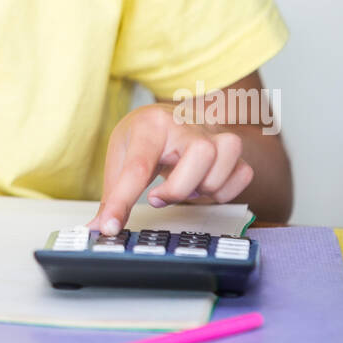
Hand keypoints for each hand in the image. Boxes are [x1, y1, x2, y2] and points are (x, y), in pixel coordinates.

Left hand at [85, 104, 253, 235]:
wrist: (167, 115)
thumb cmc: (143, 136)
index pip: (138, 167)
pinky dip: (226, 189)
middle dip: (181, 188)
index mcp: (150, 125)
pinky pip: (243, 172)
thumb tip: (99, 228)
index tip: (111, 226)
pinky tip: (203, 187)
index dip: (123, 202)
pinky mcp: (231, 148)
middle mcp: (185, 124)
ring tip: (184, 187)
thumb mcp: (120, 157)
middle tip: (158, 197)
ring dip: (204, 186)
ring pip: (225, 159)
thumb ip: (113, 196)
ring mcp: (212, 133)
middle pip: (201, 153)